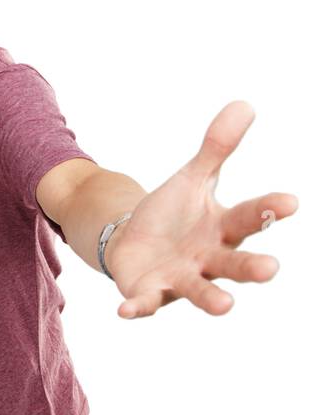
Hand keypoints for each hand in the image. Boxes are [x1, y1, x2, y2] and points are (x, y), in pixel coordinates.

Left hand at [106, 101, 297, 318]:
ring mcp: (180, 279)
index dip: (267, 210)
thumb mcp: (193, 178)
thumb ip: (216, 148)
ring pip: (198, 290)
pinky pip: (145, 302)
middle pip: (233, 262)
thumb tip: (244, 104)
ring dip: (211, 299)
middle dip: (251, 267)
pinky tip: (125, 311)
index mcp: (223, 228)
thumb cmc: (174, 213)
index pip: (249, 217)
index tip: (289, 202)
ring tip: (226, 306)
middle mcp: (208, 258)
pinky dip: (138, 307)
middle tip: (271, 269)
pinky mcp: (150, 291)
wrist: (135, 241)